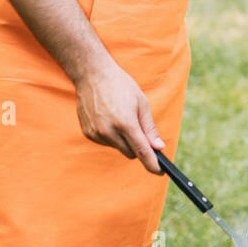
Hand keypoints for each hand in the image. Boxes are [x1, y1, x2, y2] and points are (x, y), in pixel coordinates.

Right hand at [73, 57, 164, 173]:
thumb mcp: (142, 103)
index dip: (152, 164)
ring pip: (118, 148)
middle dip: (138, 147)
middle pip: (131, 153)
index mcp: (125, 123)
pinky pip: (106, 142)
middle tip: (140, 130)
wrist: (92, 75)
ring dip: (124, 140)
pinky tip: (109, 118)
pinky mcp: (87, 133)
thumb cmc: (121, 86)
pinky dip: (111, 136)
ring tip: (120, 117)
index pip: (141, 151)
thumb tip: (158, 147)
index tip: (160, 171)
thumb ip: (149, 128)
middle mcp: (109, 131)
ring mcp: (96, 133)